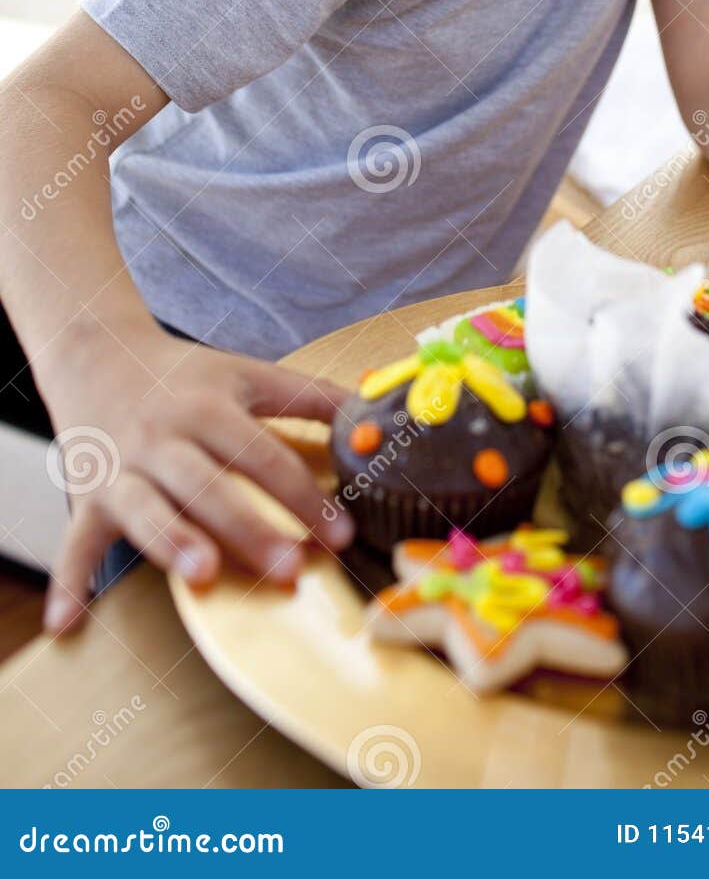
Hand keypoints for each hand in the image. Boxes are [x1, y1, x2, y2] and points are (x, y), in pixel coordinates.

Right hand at [42, 325, 353, 633]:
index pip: (263, 455)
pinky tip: (68, 622)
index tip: (340, 533)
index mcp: (209, 408)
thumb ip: (309, 397)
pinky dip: (68, 582)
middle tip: (290, 569)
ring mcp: (122, 470)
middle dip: (249, 528)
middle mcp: (164, 438)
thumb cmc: (183, 375)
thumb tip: (370, 412)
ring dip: (171, 542)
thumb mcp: (247, 374)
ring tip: (202, 574)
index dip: (303, 494)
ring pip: (146, 509)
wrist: (97, 355)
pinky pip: (75, 542)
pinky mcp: (87, 497)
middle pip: (209, 485)